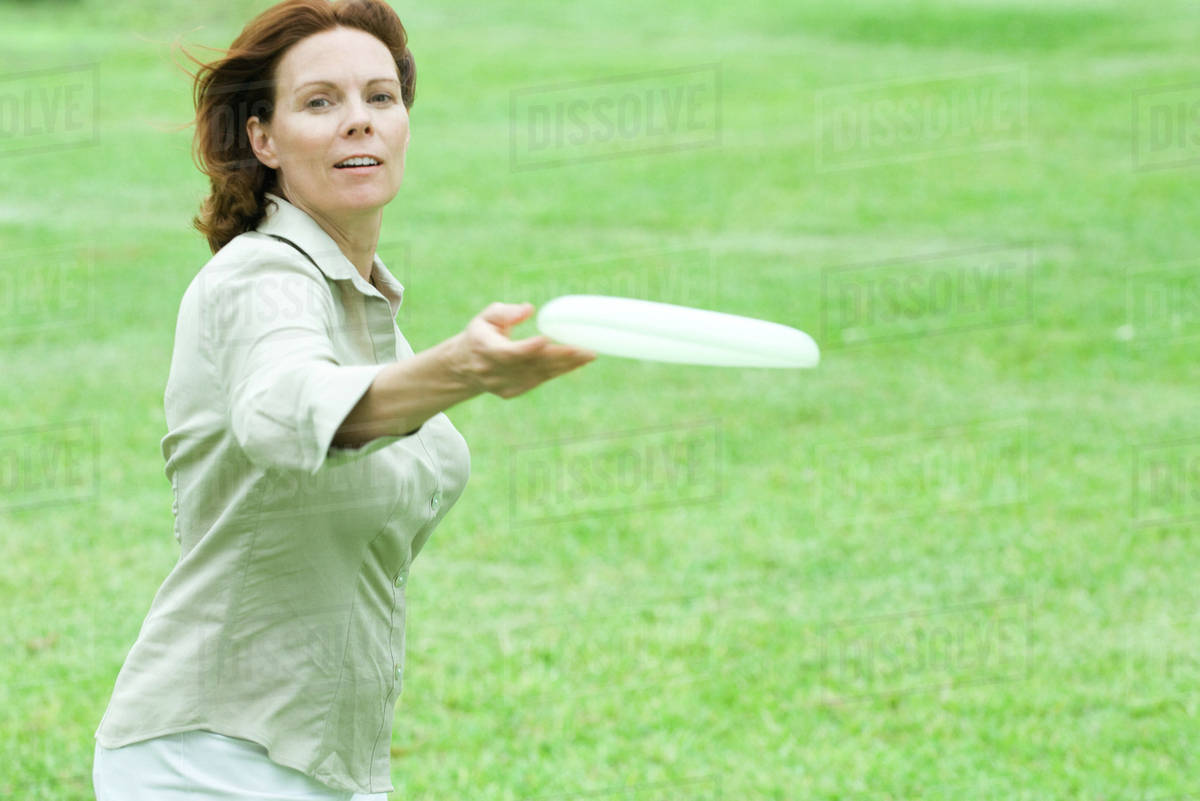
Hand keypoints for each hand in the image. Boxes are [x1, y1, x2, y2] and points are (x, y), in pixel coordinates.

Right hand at [451, 302, 595, 398]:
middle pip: (531, 364)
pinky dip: (559, 371)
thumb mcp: (485, 317)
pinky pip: (540, 380)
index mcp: (484, 348)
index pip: (510, 352)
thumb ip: (506, 312)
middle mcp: (493, 370)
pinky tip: (577, 362)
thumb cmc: (481, 334)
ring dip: (566, 365)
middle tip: (586, 349)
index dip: (530, 348)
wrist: (464, 367)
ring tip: (589, 354)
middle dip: (561, 357)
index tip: (548, 339)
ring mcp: (503, 384)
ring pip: (539, 375)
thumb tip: (529, 309)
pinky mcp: (513, 391)